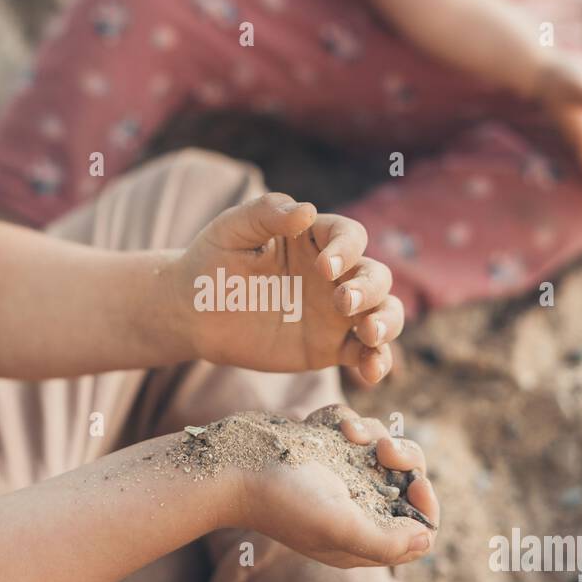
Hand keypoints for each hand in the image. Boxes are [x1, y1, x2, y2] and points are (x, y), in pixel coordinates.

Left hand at [172, 192, 402, 383]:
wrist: (194, 313)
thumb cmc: (213, 261)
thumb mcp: (231, 230)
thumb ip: (265, 213)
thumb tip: (305, 209)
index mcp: (316, 240)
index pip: (349, 237)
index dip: (346, 249)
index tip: (325, 268)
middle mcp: (335, 275)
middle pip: (375, 276)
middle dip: (369, 289)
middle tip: (343, 302)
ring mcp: (336, 313)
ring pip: (383, 313)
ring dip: (386, 323)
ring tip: (369, 334)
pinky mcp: (331, 347)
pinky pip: (364, 354)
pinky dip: (376, 361)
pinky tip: (372, 371)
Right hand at [228, 406, 439, 567]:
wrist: (230, 463)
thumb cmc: (281, 499)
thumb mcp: (339, 527)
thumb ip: (387, 540)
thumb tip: (427, 539)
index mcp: (359, 539)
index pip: (416, 528)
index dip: (424, 505)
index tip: (416, 483)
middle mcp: (353, 508)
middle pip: (406, 483)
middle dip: (404, 459)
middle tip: (385, 450)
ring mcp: (337, 475)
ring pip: (384, 447)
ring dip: (374, 433)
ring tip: (351, 434)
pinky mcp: (323, 446)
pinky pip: (355, 426)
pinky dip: (346, 420)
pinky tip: (330, 425)